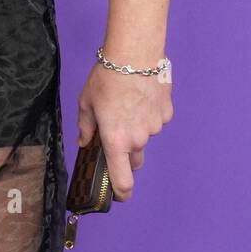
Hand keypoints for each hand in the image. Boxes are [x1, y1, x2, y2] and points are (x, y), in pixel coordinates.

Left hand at [76, 62, 172, 200]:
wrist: (135, 56)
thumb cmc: (107, 78)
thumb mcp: (87, 102)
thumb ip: (86, 127)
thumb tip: (84, 142)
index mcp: (116, 141)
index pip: (122, 181)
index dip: (120, 193)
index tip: (116, 195)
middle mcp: (138, 139)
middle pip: (134, 159)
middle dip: (124, 153)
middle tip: (113, 132)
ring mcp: (155, 127)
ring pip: (145, 137)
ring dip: (136, 129)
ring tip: (125, 103)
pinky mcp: (166, 113)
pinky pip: (155, 121)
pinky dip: (148, 114)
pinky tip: (140, 95)